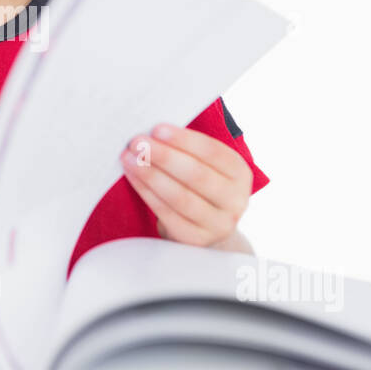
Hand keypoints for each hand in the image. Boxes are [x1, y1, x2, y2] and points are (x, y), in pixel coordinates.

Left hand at [119, 123, 254, 252]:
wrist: (206, 229)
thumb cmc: (199, 186)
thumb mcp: (207, 167)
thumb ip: (189, 150)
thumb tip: (155, 130)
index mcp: (240, 174)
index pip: (213, 152)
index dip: (184, 140)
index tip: (157, 129)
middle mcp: (235, 201)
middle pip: (196, 175)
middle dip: (163, 156)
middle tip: (137, 143)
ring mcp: (218, 224)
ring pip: (180, 197)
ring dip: (151, 175)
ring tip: (129, 159)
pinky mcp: (195, 240)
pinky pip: (167, 214)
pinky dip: (147, 194)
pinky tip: (133, 178)